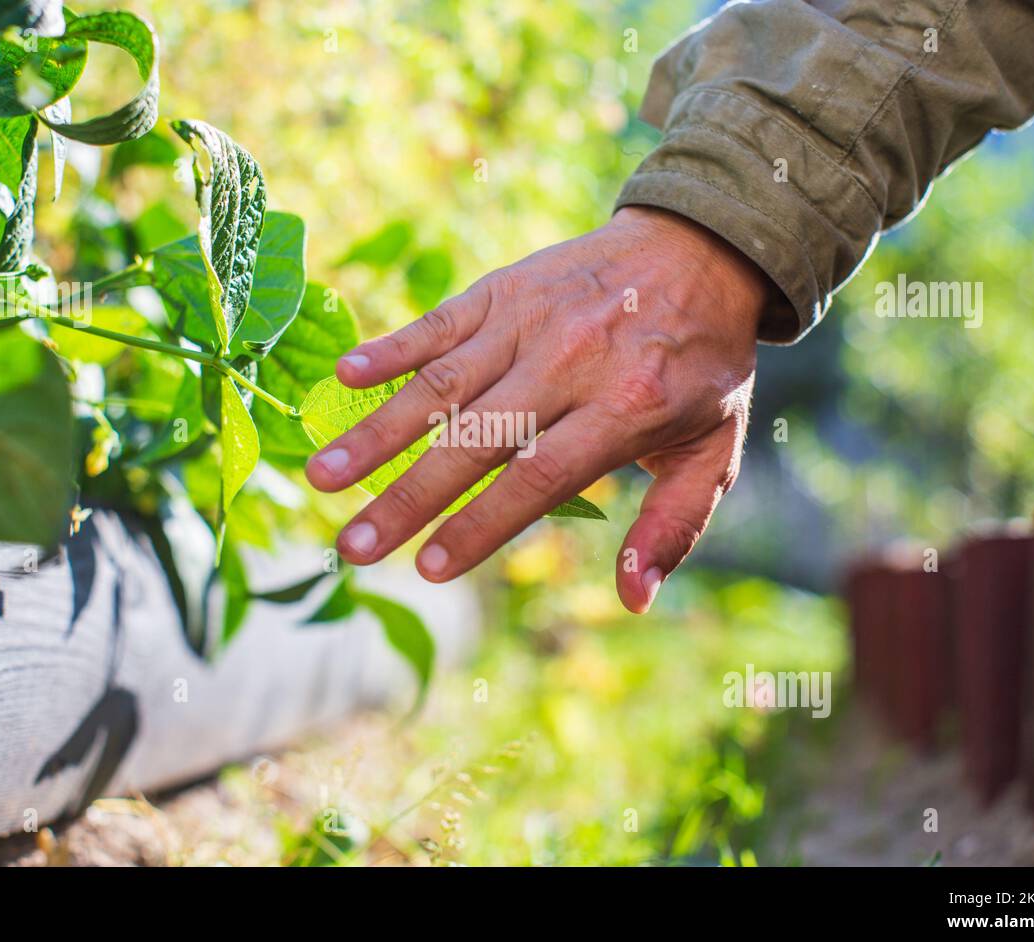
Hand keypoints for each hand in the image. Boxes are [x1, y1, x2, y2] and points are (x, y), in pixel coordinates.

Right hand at [305, 205, 768, 611]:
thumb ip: (672, 527)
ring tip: (322, 478)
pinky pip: (439, 322)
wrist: (700, 249)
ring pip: (442, 385)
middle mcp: (570, 363)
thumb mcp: (711, 450)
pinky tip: (343, 375)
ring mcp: (530, 321)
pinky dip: (391, 348)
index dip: (480, 525)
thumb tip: (633, 600)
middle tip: (352, 549)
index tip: (428, 569)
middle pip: (475, 440)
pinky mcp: (503, 290)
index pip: (538, 478)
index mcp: (625, 408)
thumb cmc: (701, 365)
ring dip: (377, 432)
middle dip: (407, 498)